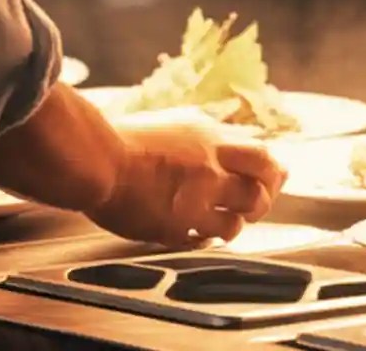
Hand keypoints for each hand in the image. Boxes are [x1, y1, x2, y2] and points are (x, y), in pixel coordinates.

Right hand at [84, 123, 287, 248]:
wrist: (93, 160)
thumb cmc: (123, 139)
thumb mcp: (176, 123)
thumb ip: (209, 134)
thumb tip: (237, 139)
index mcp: (209, 139)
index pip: (264, 158)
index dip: (272, 174)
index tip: (271, 181)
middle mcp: (208, 169)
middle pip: (259, 193)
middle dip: (261, 202)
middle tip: (250, 205)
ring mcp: (193, 202)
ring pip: (236, 224)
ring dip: (231, 224)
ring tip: (216, 220)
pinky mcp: (175, 229)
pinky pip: (204, 242)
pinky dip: (204, 238)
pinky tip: (194, 230)